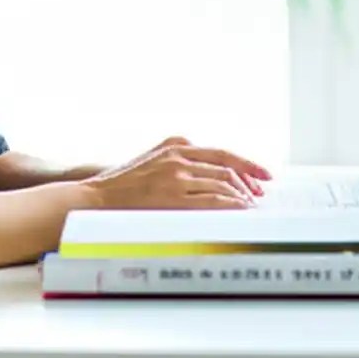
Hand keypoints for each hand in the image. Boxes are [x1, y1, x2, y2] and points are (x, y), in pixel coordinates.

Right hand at [83, 136, 271, 209]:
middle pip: (227, 168)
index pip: (221, 153)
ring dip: (241, 197)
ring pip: (223, 184)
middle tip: (259, 196)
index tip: (263, 174)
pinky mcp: (174, 197)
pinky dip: (232, 206)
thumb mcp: (153, 161)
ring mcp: (177, 176)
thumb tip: (212, 176)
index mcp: (175, 145)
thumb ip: (179, 162)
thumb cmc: (122, 187)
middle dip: (248, 183)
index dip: (247, 164)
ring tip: (249, 209)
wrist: (95, 200)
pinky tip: (239, 212)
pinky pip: (214, 200)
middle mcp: (179, 156)